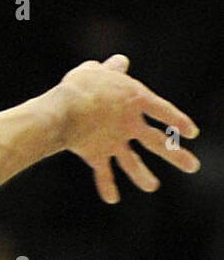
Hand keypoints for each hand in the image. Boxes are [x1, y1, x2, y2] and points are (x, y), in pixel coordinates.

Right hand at [56, 54, 200, 202]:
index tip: (191, 132)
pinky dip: (107, 185)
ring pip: (132, 162)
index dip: (177, 120)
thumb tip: (120, 61)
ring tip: (151, 186)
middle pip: (157, 141)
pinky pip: (103, 172)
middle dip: (176, 155)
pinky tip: (112, 198)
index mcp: (135, 100)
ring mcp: (115, 142)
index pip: (163, 110)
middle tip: (193, 166)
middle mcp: (129, 124)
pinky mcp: (97, 154)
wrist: (65, 111)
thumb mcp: (95, 71)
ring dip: (142, 175)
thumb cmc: (81, 86)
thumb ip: (111, 69)